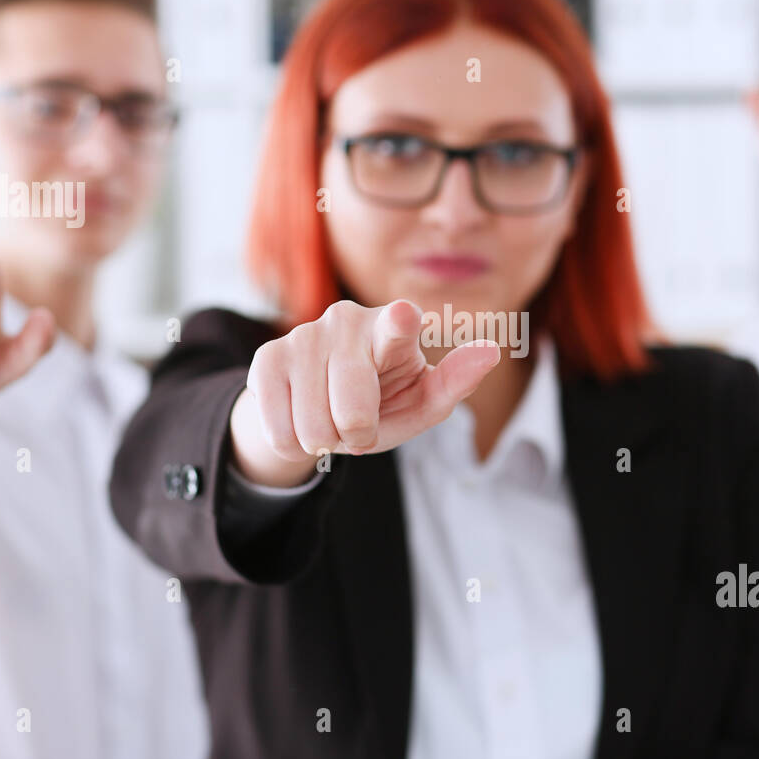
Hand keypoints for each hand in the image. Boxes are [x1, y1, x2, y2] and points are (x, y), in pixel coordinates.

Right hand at [229, 299, 500, 487]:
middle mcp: (347, 320)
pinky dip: (293, 441)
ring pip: (312, 425)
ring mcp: (303, 336)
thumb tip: (491, 351)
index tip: (403, 317)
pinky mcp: (267, 359)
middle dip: (358, 433)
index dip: (398, 325)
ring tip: (330, 418)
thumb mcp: (422, 401)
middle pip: (351, 409)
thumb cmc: (383, 401)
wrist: (317, 407)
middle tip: (361, 423)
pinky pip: (280, 428)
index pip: (397, 325)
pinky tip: (300, 419)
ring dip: (324, 439)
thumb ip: (455, 381)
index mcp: (395, 327)